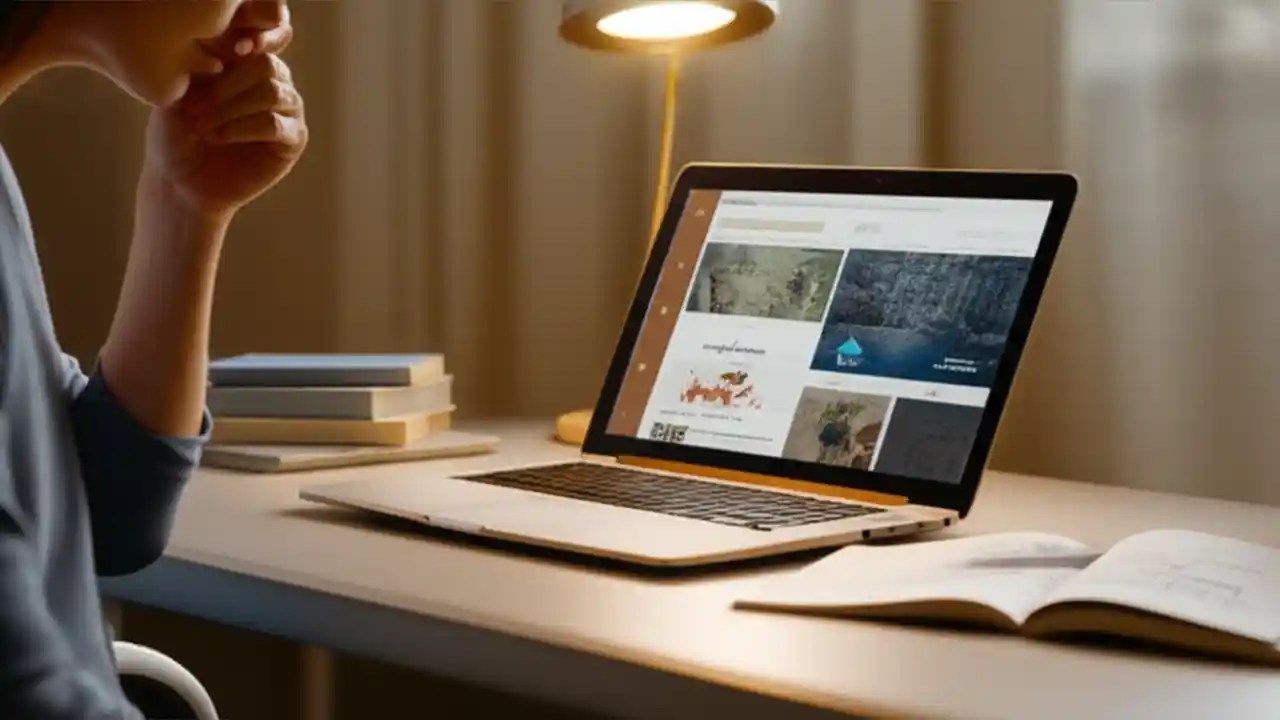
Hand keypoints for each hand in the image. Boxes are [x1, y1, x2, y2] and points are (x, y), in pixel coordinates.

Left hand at [144, 1, 306, 218]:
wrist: (180, 179)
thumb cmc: (176, 129)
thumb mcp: (183, 86)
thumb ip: (212, 59)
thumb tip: (242, 42)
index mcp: (248, 58)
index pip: (268, 33)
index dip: (260, 35)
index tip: (234, 50)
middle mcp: (273, 79)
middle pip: (268, 64)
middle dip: (228, 85)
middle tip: (194, 106)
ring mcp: (287, 108)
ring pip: (273, 92)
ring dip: (232, 107)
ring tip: (203, 124)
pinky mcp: (292, 139)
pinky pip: (275, 124)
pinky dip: (242, 128)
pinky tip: (219, 136)